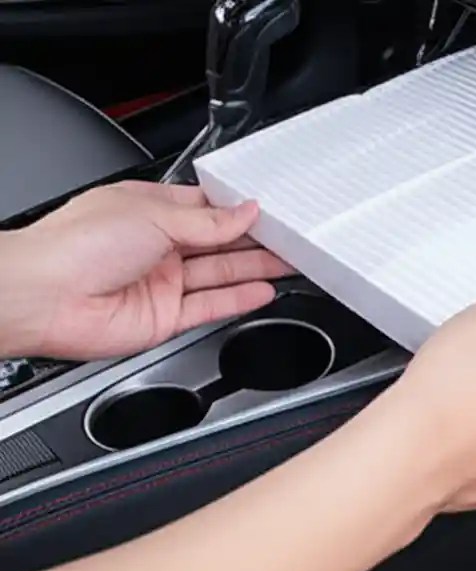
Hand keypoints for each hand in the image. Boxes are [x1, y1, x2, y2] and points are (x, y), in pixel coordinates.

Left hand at [0, 181, 292, 359]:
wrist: (42, 297)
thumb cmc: (75, 245)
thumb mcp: (153, 215)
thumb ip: (208, 221)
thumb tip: (245, 213)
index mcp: (147, 211)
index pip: (206, 209)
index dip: (239, 211)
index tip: (272, 211)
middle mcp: (155, 247)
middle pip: (218, 244)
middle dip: (255, 241)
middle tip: (293, 238)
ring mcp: (160, 283)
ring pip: (219, 275)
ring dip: (255, 269)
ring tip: (291, 262)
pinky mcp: (163, 317)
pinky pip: (209, 307)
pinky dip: (238, 300)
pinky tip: (263, 291)